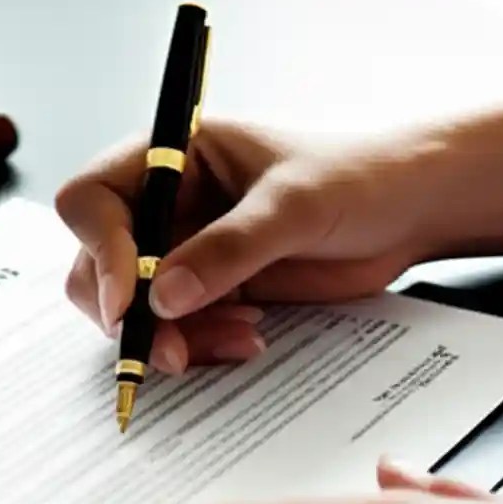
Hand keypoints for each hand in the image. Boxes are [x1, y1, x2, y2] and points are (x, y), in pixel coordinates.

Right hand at [55, 122, 438, 372]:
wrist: (411, 213)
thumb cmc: (359, 178)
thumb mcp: (293, 206)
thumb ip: (228, 249)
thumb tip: (161, 296)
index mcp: (169, 156)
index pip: (91, 200)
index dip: (99, 249)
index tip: (129, 298)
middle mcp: (163, 203)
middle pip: (96, 263)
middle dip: (129, 311)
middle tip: (169, 347)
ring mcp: (181, 250)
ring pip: (132, 307)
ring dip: (169, 336)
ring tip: (235, 338)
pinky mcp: (207, 290)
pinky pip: (174, 330)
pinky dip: (199, 344)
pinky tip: (247, 337)